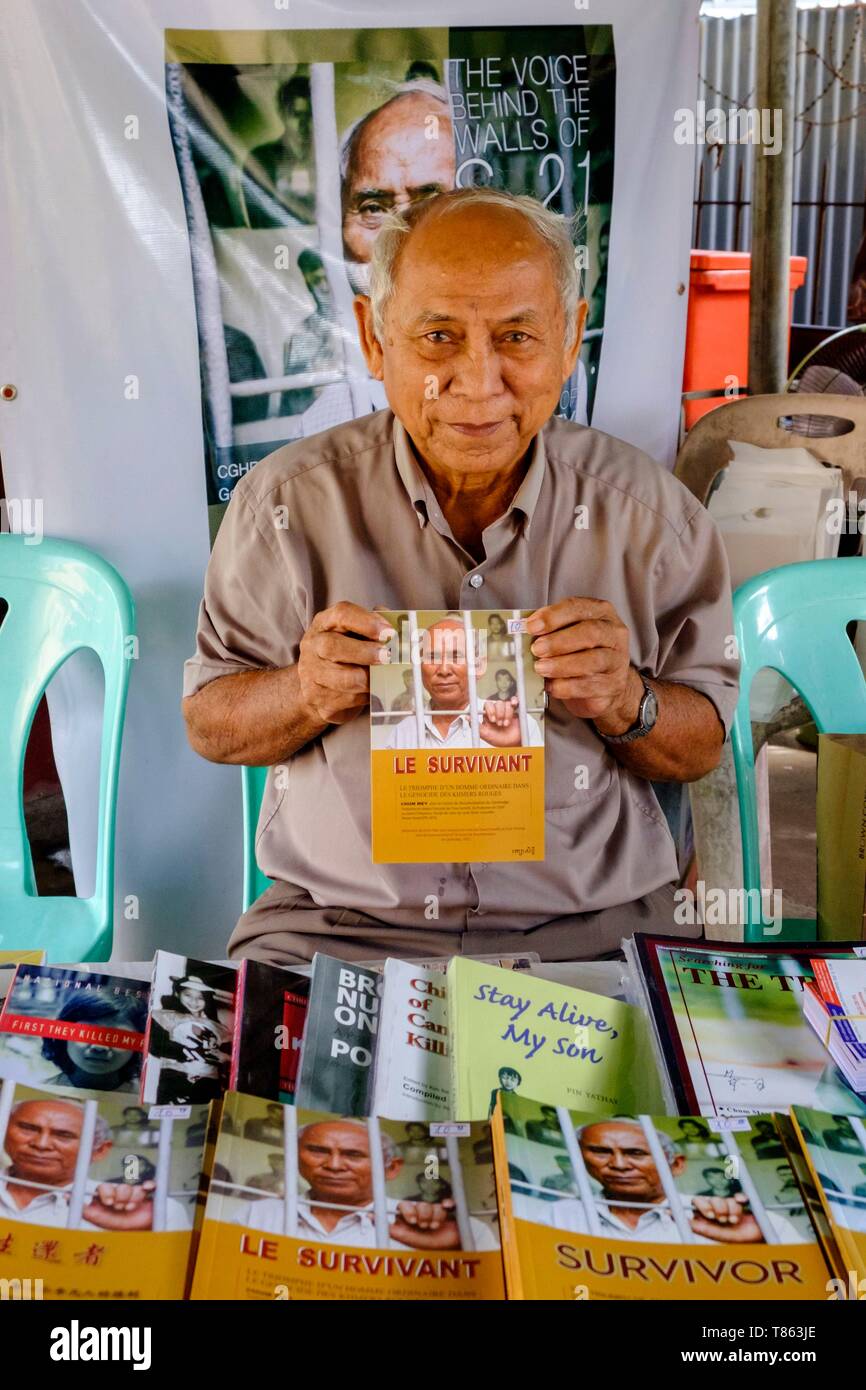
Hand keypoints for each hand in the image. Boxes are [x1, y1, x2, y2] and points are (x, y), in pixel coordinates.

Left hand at [82, 1181, 156, 1231]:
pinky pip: (150, 1183)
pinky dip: (149, 1186)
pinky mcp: (148, 1192)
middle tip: (120, 1207)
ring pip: (133, 1188)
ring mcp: (133, 1192)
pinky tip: (148, 1190)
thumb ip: (85, 1210)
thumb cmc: (118, 1227)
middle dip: (120, 1198)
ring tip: (130, 1209)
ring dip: (132, 1200)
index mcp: (107, 1198)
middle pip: (119, 1187)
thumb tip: (67, 1197)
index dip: (106, 1193)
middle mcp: (120, 1194)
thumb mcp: (99, 1220)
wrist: (139, 1234)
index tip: (108, 1202)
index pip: (104, 1188)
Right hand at [297, 601, 394, 726]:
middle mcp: (313, 645)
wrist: (318, 688)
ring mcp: (312, 673)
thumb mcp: (356, 635)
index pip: (342, 614)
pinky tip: (372, 692)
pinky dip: (364, 697)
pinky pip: (345, 699)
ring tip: (383, 678)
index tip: (388, 632)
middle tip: (387, 656)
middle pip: (332, 645)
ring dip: (368, 679)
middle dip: (364, 652)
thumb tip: (399, 623)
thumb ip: (376, 626)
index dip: (367, 622)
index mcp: (325, 623)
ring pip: (340, 678)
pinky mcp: (317, 698)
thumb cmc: (345, 655)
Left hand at [389, 1198, 461, 1249]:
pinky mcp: (445, 1206)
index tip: (413, 1220)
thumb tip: (371, 1216)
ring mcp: (433, 1208)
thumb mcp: (407, 1239)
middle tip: (424, 1226)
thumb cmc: (428, 1244)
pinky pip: (445, 1200)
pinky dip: (447, 1205)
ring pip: (431, 1204)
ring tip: (435, 1227)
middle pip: (418, 1204)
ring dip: (435, 1217)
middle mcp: (419, 1212)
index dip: (408, 1211)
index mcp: (409, 1218)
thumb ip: (391, 1229)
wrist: (451, 1248)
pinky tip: (448, 1209)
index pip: (403, 1205)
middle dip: (423, 1215)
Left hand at [479, 696, 522, 746]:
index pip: (487, 705)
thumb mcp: (486, 735)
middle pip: (497, 703)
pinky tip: (514, 704)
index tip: (492, 720)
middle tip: (500, 724)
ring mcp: (506, 710)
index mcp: (488, 715)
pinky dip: (514, 700)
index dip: (490, 710)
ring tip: (506, 725)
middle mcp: (497, 711)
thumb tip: (467, 718)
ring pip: (506, 704)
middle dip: (499, 714)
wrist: (512, 744)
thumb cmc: (499, 740)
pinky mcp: (515, 710)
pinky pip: (514, 701)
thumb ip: (476, 726)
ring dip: (507, 714)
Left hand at [526, 598, 641, 733]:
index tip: (531, 626)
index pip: (578, 607)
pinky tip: (552, 686)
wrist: (605, 685)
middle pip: (589, 632)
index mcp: (601, 612)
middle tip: (537, 649)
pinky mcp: (614, 685)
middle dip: (558, 641)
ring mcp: (617, 660)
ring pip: (592, 660)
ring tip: (541, 668)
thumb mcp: (567, 633)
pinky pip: (590, 685)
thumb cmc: (581, 652)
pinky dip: (567, 686)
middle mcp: (614, 633)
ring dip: (562, 665)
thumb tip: (524, 630)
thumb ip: (550, 629)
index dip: (553, 616)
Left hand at [689, 1193, 762, 1243]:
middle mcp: (715, 1211)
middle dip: (716, 1207)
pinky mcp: (739, 1200)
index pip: (696, 1205)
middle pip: (707, 1199)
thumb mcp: (721, 1236)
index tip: (708, 1213)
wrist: (761, 1237)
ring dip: (730, 1210)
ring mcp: (727, 1205)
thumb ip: (704, 1229)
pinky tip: (744, 1204)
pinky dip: (740, 1200)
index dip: (700, 1205)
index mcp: (708, 1220)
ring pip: (722, 1199)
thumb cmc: (741, 1240)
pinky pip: (737, 1196)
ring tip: (735, 1220)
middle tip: (722, 1218)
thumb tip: (687, 1223)